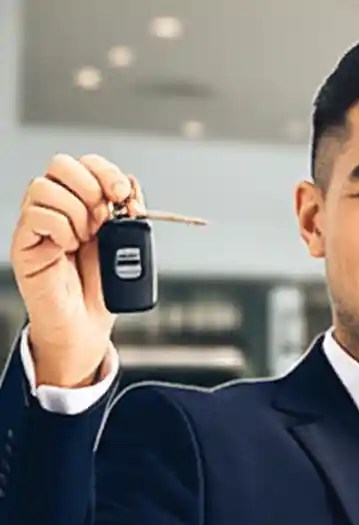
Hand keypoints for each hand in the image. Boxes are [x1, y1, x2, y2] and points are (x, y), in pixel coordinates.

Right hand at [9, 154, 145, 387]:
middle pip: (60, 164)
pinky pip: (36, 215)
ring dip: (75, 211)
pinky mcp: (24, 243)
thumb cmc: (103, 286)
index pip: (85, 164)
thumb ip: (130, 213)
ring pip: (45, 187)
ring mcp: (37, 223)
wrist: (88, 323)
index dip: (105, 171)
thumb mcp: (127, 244)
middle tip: (105, 216)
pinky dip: (60, 228)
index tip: (123, 193)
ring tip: (86, 238)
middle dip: (90, 185)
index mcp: (82, 202)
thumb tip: (132, 184)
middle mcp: (57, 207)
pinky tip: (69, 247)